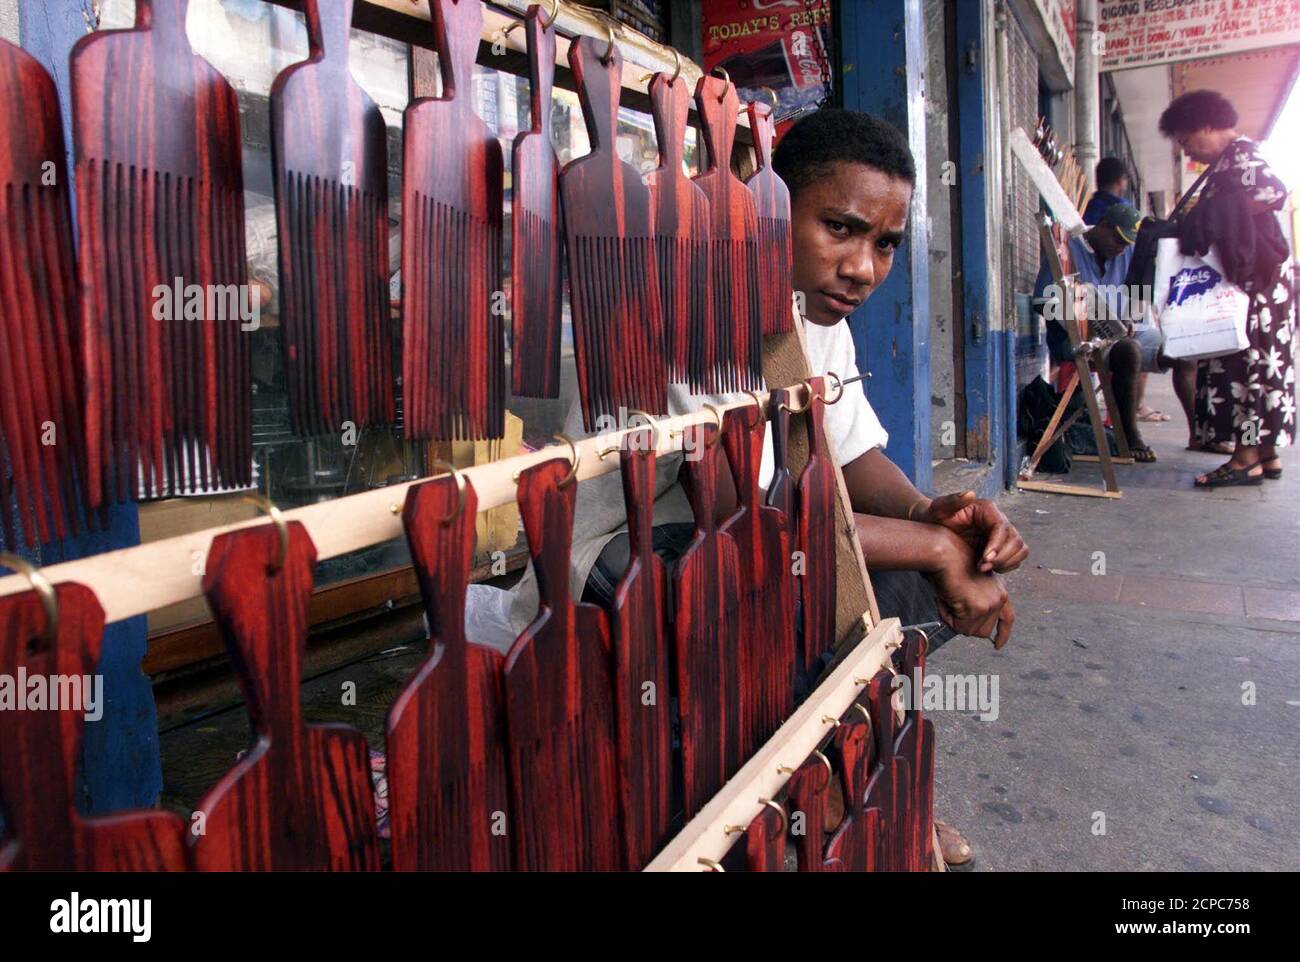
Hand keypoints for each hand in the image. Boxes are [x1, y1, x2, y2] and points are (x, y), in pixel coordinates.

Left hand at [922, 491, 1028, 573]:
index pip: (1002, 527)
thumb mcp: (939, 508)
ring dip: (1006, 562)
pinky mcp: (1001, 546)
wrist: (934, 527)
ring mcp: (1002, 534)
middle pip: (1015, 539)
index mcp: (987, 510)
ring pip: (1020, 549)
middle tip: (982, 567)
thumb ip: (952, 500)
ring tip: (984, 568)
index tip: (985, 558)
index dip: (997, 544)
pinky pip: (1016, 557)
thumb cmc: (935, 516)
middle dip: (1002, 556)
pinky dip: (1008, 565)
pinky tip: (989, 569)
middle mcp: (998, 520)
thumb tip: (971, 494)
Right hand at [928, 531, 1014, 647]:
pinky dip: (948, 617)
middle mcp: (1000, 598)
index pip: (1007, 619)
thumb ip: (974, 603)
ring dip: (955, 621)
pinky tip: (945, 599)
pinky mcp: (978, 608)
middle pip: (984, 631)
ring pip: (970, 631)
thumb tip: (966, 625)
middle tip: (951, 608)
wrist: (946, 554)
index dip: (1002, 634)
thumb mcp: (969, 586)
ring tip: (948, 600)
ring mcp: (990, 605)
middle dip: (965, 626)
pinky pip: (959, 626)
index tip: (997, 645)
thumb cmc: (951, 565)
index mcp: (999, 591)